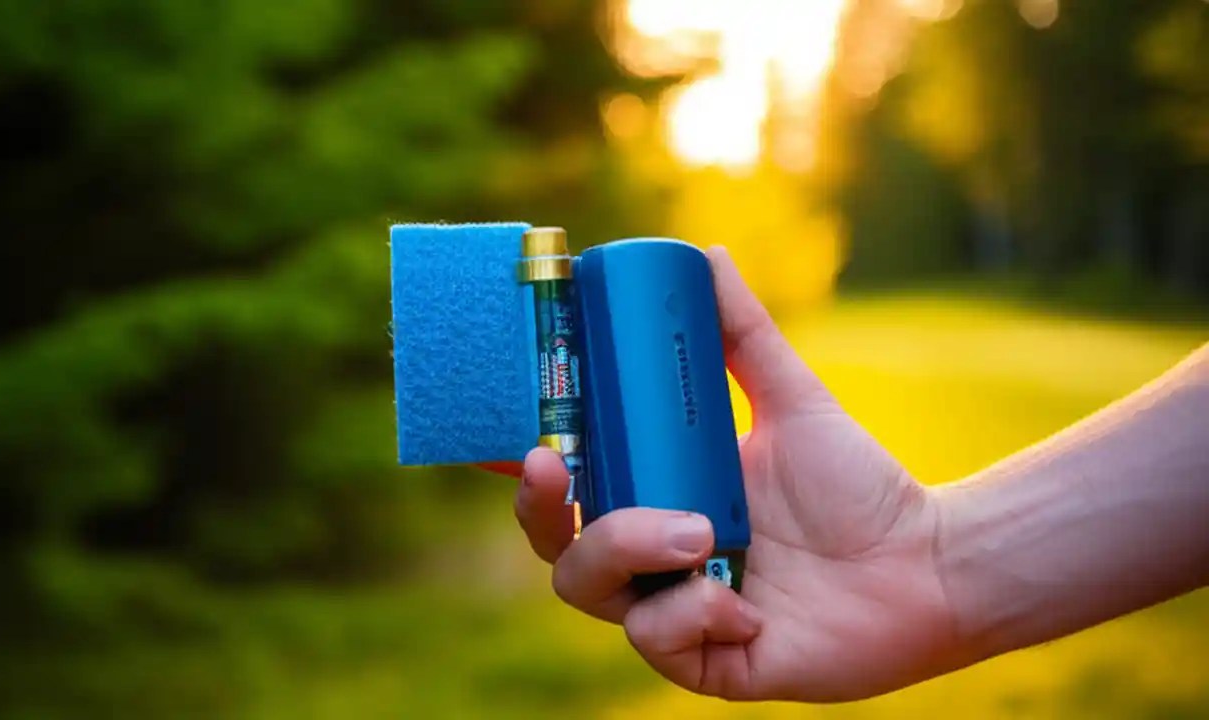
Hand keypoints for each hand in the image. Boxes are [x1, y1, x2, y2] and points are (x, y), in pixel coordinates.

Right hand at [509, 246, 957, 701]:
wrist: (925, 562)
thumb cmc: (856, 486)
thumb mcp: (790, 400)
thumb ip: (746, 333)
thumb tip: (708, 254)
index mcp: (659, 499)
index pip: (571, 488)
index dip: (530, 466)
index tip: (522, 429)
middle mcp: (655, 559)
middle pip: (556, 544)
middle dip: (540, 508)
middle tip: (555, 466)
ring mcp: (675, 612)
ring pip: (590, 591)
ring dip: (630, 551)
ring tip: (702, 532)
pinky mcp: (706, 663)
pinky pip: (656, 643)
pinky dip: (692, 613)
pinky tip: (747, 604)